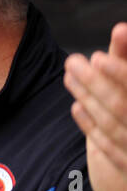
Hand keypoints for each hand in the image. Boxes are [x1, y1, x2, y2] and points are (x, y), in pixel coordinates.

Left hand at [65, 22, 126, 190]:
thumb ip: (126, 76)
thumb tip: (114, 43)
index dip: (121, 72)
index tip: (98, 56)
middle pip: (123, 104)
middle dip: (97, 82)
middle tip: (74, 62)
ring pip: (113, 122)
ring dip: (88, 97)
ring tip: (70, 76)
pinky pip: (109, 147)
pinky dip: (90, 125)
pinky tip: (76, 107)